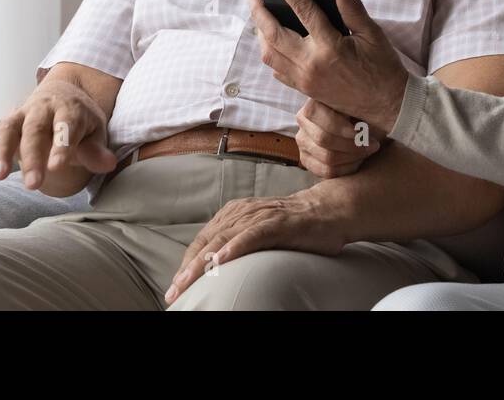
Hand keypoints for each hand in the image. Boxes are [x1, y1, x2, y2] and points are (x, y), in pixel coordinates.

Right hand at [0, 75, 117, 190]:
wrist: (62, 93)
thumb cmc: (81, 120)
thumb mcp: (95, 131)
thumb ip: (96, 150)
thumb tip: (110, 164)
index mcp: (69, 108)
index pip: (66, 126)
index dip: (61, 146)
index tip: (56, 167)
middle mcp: (42, 108)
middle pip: (34, 129)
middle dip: (32, 156)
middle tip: (33, 185)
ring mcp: (21, 114)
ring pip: (7, 129)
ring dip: (0, 152)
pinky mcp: (6, 122)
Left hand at [163, 190, 344, 304]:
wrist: (328, 210)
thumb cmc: (294, 227)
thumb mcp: (259, 233)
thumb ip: (239, 244)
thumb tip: (217, 270)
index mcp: (233, 214)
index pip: (203, 242)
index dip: (186, 264)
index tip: (176, 287)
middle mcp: (241, 212)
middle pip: (207, 242)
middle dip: (188, 269)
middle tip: (175, 292)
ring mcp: (259, 216)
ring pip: (224, 239)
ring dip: (204, 263)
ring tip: (188, 281)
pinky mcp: (277, 222)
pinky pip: (252, 234)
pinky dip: (235, 247)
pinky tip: (222, 260)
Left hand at [250, 0, 408, 134]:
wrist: (386, 104)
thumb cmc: (382, 67)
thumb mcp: (372, 34)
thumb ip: (352, 9)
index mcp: (330, 47)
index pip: (302, 9)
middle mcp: (312, 64)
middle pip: (273, 34)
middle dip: (259, 13)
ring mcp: (305, 79)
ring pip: (269, 54)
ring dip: (261, 34)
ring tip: (260, 17)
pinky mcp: (304, 90)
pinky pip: (277, 70)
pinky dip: (271, 53)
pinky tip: (273, 41)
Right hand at [295, 98, 383, 177]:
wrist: (366, 126)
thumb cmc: (366, 111)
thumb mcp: (362, 103)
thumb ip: (356, 103)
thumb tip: (360, 101)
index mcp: (315, 99)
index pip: (322, 118)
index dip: (345, 129)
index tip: (365, 132)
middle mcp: (303, 119)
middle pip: (324, 140)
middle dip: (353, 145)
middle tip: (373, 145)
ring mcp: (302, 140)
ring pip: (327, 158)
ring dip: (353, 157)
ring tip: (367, 151)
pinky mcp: (306, 158)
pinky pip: (326, 171)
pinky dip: (347, 169)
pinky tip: (358, 160)